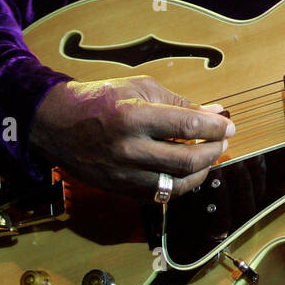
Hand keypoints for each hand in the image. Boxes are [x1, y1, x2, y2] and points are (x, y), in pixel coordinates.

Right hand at [28, 76, 233, 200]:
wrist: (55, 124)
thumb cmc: (100, 99)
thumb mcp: (139, 88)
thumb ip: (179, 103)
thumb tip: (214, 113)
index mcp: (133, 118)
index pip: (187, 125)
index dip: (215, 127)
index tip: (229, 125)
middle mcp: (129, 150)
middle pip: (187, 160)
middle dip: (213, 151)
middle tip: (222, 141)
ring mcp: (123, 175)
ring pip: (176, 185)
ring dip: (201, 173)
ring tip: (208, 157)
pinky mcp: (120, 190)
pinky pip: (159, 196)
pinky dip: (179, 185)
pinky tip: (186, 171)